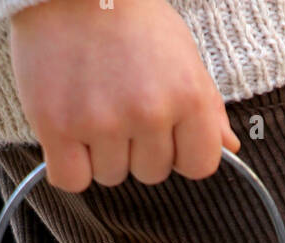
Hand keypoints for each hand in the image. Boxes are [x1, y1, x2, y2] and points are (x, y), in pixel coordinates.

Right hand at [9, 0, 240, 189]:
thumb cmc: (130, 20)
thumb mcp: (182, 54)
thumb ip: (207, 107)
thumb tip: (228, 147)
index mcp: (188, 95)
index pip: (199, 166)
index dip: (180, 151)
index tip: (163, 129)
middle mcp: (148, 112)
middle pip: (151, 174)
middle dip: (137, 148)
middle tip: (118, 102)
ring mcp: (101, 121)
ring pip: (111, 176)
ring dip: (100, 153)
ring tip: (90, 104)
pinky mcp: (56, 126)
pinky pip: (70, 180)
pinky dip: (68, 164)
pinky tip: (67, 130)